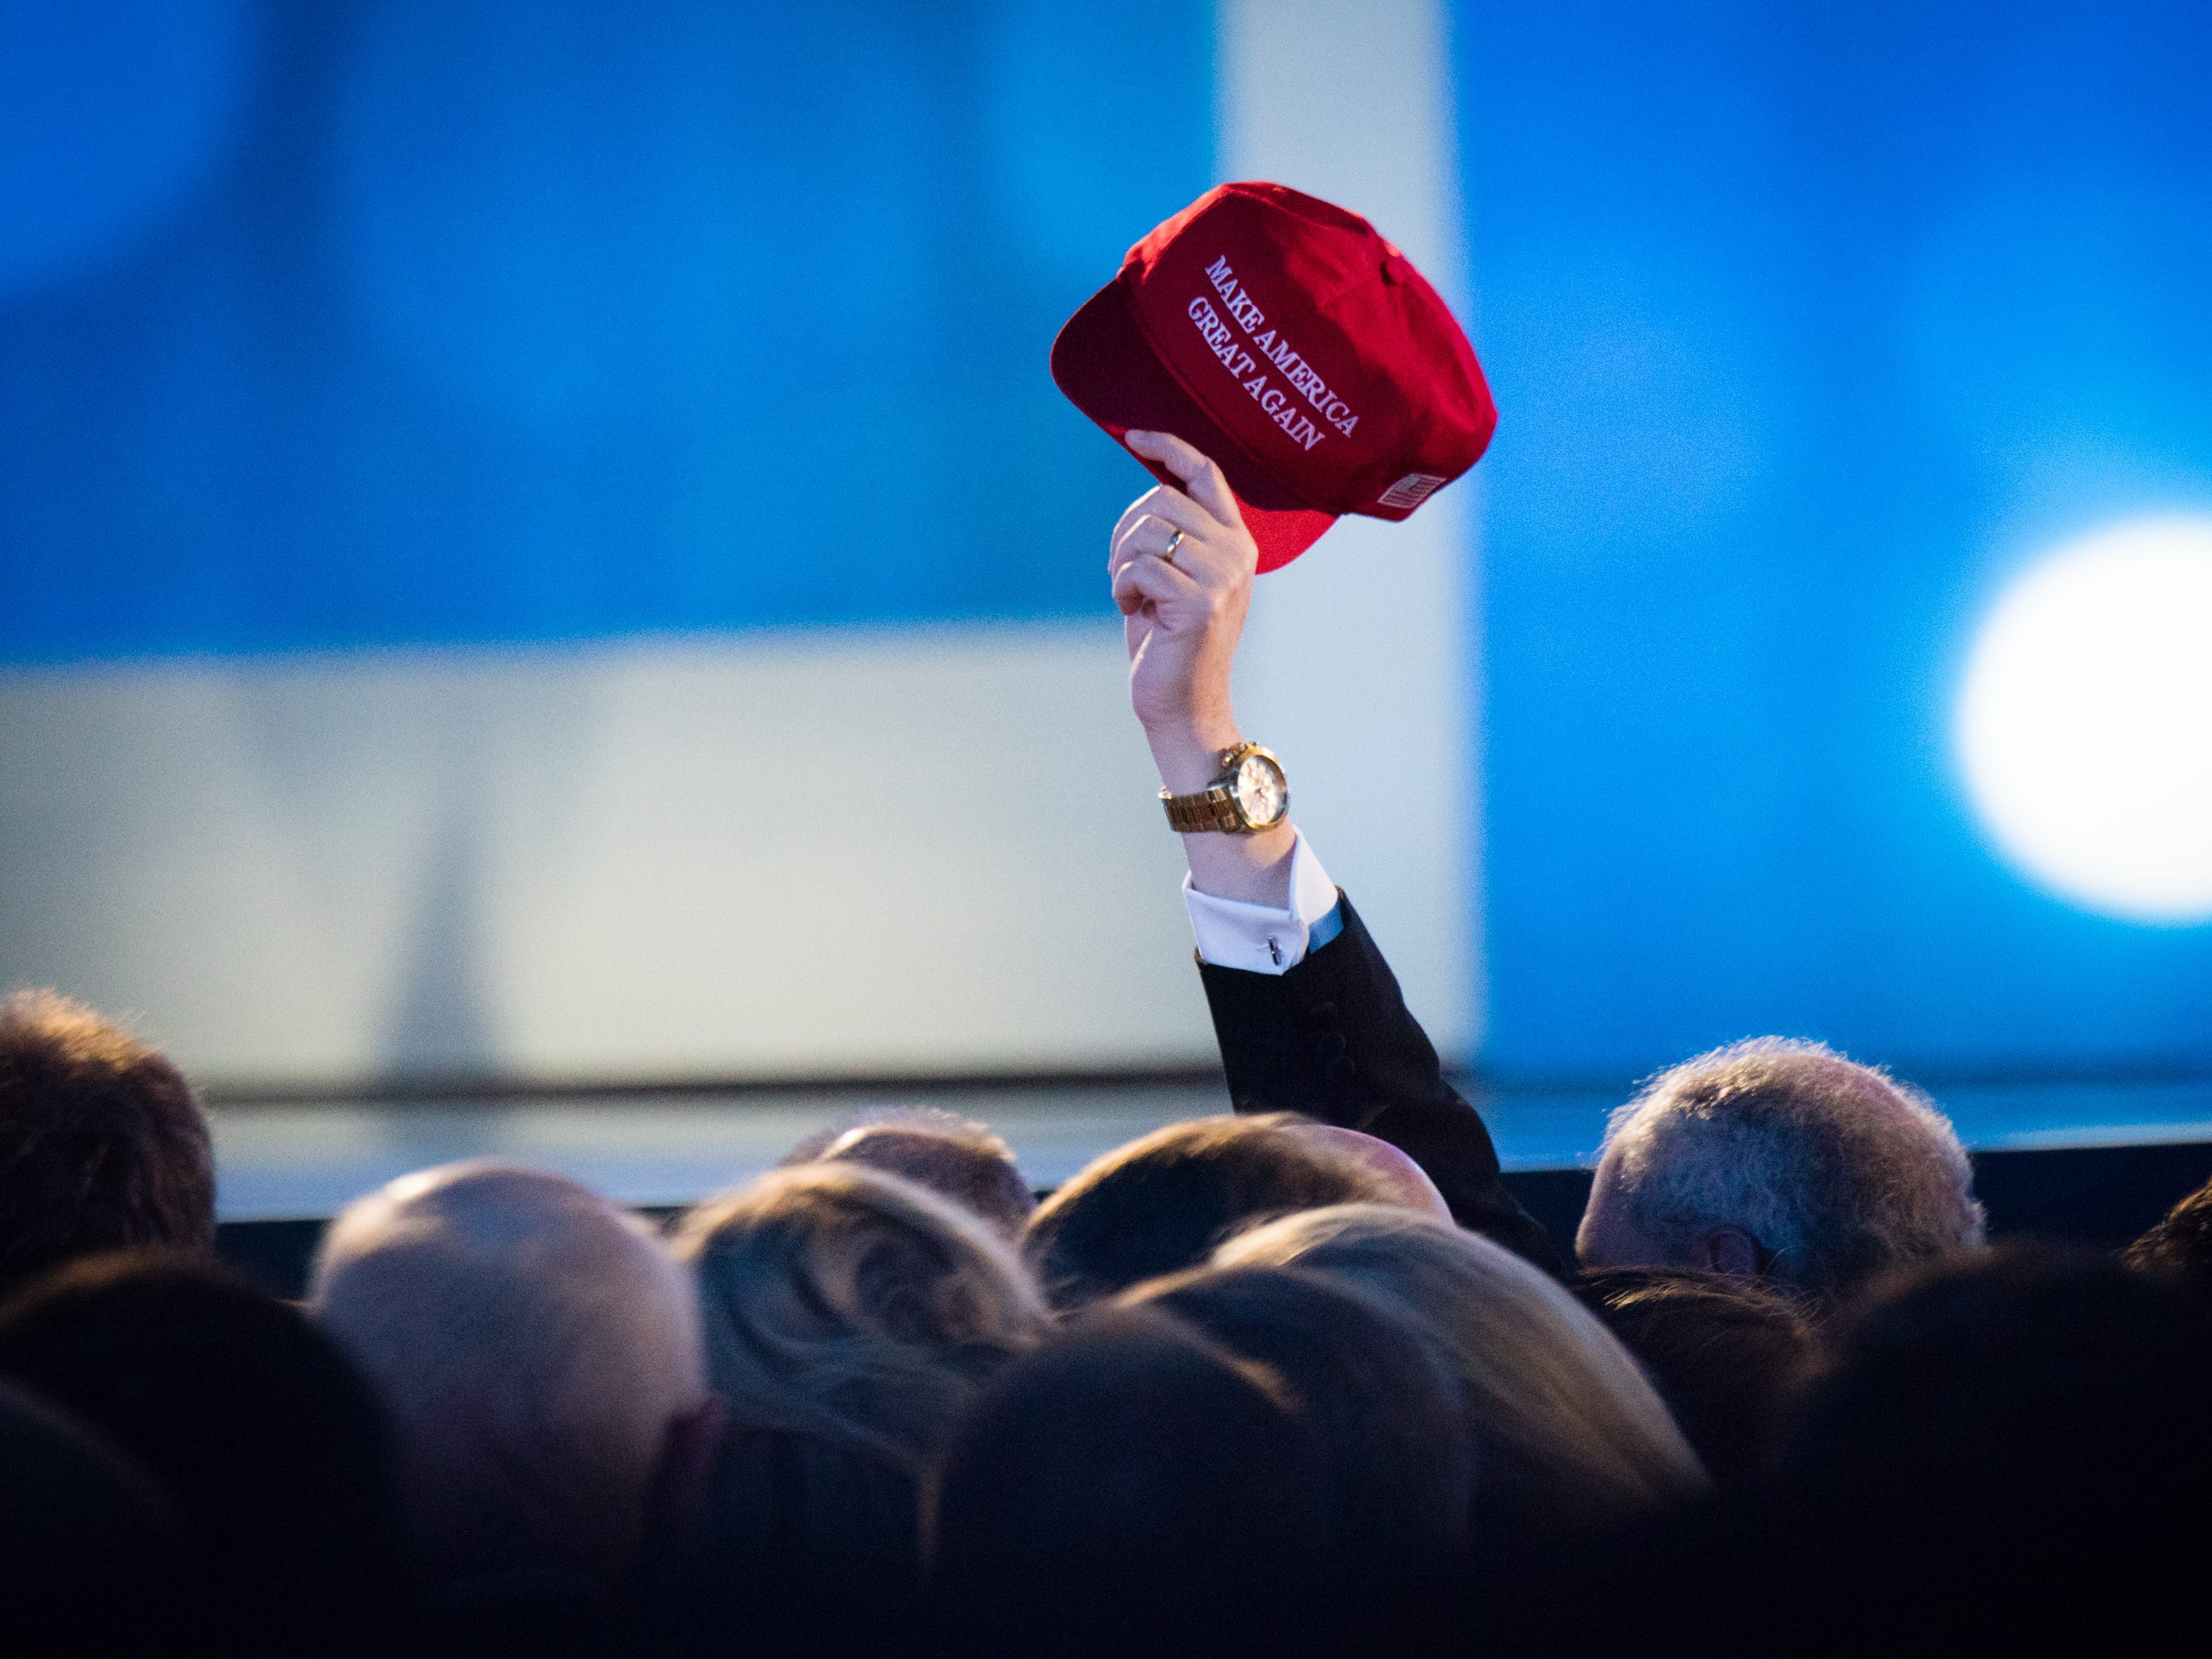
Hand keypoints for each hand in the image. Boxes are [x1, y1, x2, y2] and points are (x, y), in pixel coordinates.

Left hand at [1107, 431, 1295, 906]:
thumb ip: (1173, 531)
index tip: (1134, 435)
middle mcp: (1237, 553)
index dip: (1169, 447)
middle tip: (1124, 572)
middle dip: (1125, 531)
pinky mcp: (1201, 603)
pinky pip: (1137, 568)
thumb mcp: (1175, 575)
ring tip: (1132, 594)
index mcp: (1236, 541)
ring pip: (1147, 530)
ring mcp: (1223, 577)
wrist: (1183, 706)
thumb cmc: (1169, 640)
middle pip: (1162, 500)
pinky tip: (1134, 612)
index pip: (1205, 473)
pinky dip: (1122, 588)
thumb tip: (1151, 478)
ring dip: (1121, 562)